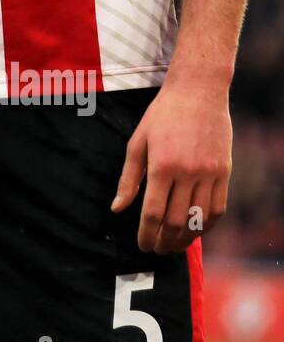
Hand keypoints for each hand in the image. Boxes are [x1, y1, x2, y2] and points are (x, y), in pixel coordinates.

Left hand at [111, 79, 231, 252]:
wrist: (198, 91)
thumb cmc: (162, 115)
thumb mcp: (137, 142)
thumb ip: (128, 179)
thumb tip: (117, 208)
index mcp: (161, 165)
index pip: (152, 213)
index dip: (146, 234)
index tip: (142, 245)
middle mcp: (187, 172)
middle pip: (177, 221)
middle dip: (164, 242)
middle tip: (157, 249)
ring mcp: (209, 173)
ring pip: (199, 220)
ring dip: (186, 239)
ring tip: (174, 245)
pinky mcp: (225, 172)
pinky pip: (218, 209)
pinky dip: (207, 226)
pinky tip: (196, 231)